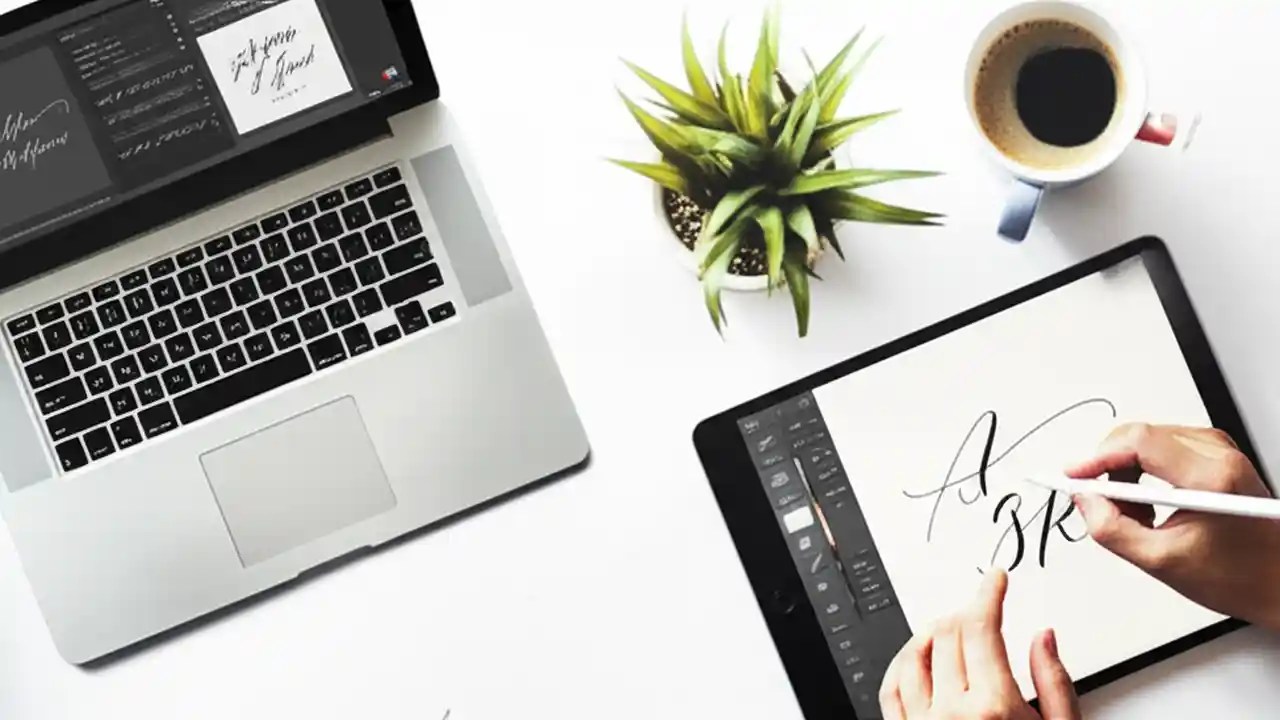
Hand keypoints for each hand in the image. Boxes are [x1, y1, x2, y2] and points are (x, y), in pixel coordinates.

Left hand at [879, 570, 1080, 719]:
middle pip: (948, 635)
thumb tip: (1044, 638)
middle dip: (966, 612)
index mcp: (993, 708)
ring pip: (914, 656)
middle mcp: (951, 715)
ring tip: (950, 628)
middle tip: (982, 608)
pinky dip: (902, 664)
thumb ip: (1055, 684)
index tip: (994, 580)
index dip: (987, 593)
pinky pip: (891, 690)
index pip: (981, 626)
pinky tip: (916, 659)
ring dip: (932, 633)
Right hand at [1065, 424, 1279, 629]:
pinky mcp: (1215, 455)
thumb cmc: (1240, 576)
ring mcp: (1219, 451)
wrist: (1279, 580)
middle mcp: (1219, 455)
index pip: (1139, 442)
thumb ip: (1113, 530)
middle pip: (1139, 436)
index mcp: (1212, 477)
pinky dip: (1144, 473)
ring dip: (1126, 473)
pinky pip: (1162, 448)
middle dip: (1109, 468)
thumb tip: (1084, 502)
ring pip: (1147, 441)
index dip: (1097, 456)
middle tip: (1101, 504)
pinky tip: (1150, 505)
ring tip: (1136, 515)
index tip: (1074, 476)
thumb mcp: (1164, 562)